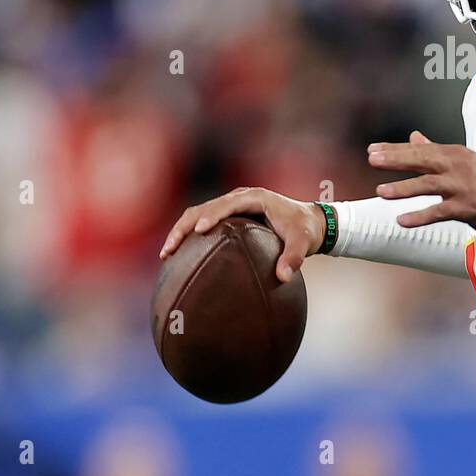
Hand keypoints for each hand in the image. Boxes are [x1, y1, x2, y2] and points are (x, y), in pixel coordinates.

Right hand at [160, 186, 325, 281]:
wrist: (309, 222)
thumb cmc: (305, 230)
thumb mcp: (303, 243)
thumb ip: (294, 258)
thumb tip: (283, 277)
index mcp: (255, 198)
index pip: (228, 204)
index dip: (212, 215)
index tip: (199, 230)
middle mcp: (239, 198)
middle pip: (204, 208)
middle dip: (185, 226)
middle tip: (171, 248)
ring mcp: (232, 206)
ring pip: (198, 213)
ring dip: (181, 231)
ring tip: (166, 254)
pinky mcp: (228, 216)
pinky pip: (203, 222)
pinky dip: (188, 235)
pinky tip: (178, 256)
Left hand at [368, 130, 475, 239]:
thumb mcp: (464, 162)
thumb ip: (436, 150)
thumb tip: (414, 136)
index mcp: (455, 154)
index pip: (420, 149)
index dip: (395, 149)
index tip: (373, 149)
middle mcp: (458, 166)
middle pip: (422, 160)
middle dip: (396, 159)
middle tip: (372, 159)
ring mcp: (463, 187)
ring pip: (428, 185)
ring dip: (403, 188)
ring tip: (381, 191)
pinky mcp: (468, 207)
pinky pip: (439, 212)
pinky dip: (420, 216)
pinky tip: (402, 220)